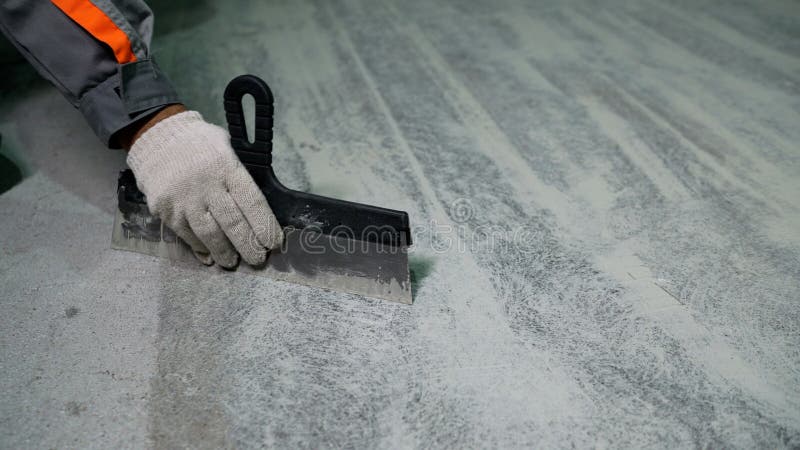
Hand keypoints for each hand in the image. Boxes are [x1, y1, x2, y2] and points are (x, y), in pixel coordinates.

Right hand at [126, 109, 282, 266]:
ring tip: (232, 262)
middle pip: (232, 223)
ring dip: (224, 251)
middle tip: (257, 259)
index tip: (274, 243)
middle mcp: (206, 185)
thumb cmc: (199, 144)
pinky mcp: (165, 209)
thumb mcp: (225, 147)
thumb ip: (239, 174)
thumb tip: (256, 208)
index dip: (265, 226)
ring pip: (209, 233)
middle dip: (248, 245)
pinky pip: (185, 234)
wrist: (156, 136)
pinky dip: (199, 248)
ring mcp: (184, 199)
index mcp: (227, 168)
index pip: (252, 202)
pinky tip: (209, 256)